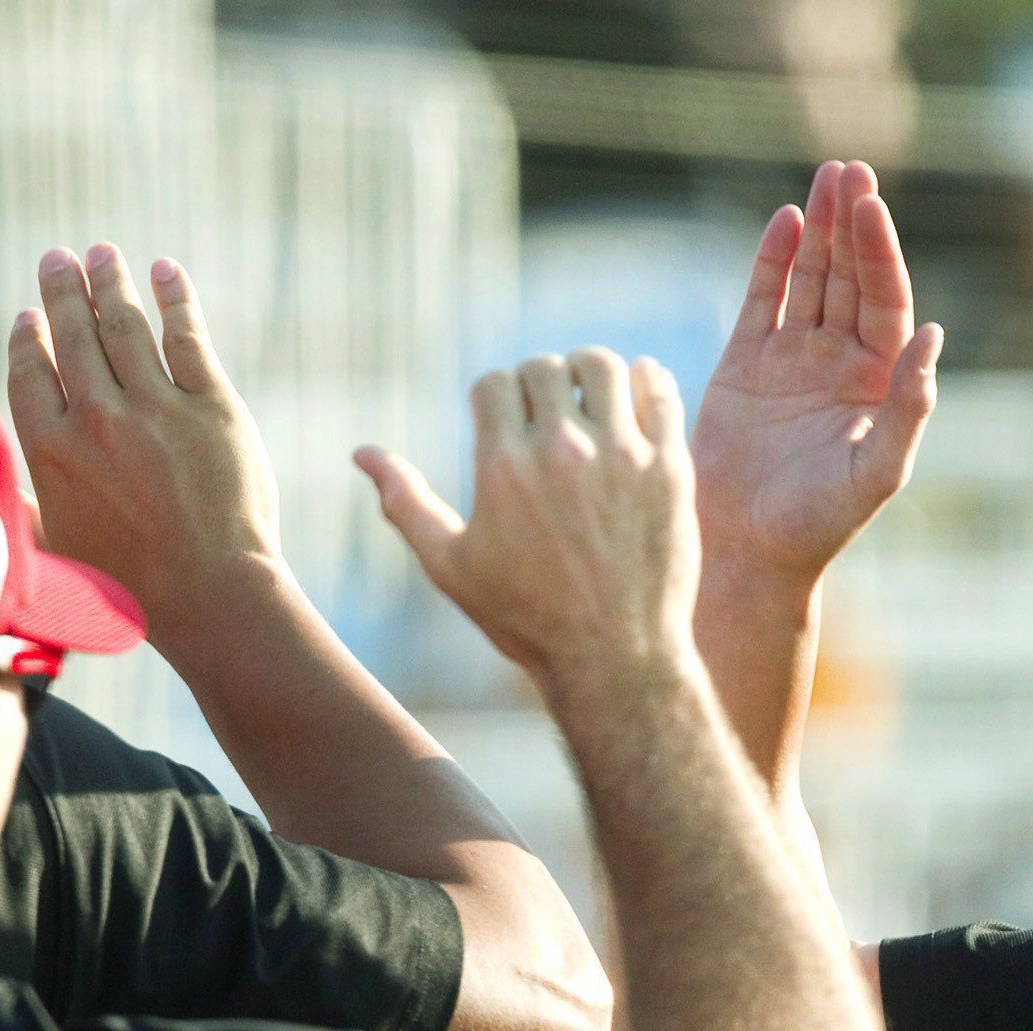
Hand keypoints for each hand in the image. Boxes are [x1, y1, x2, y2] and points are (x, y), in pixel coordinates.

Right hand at [5, 246, 282, 641]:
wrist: (213, 596)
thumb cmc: (130, 589)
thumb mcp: (55, 552)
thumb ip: (19, 510)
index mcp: (50, 450)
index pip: (31, 373)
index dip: (30, 338)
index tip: (29, 317)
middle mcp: (97, 419)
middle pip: (74, 335)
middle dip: (64, 290)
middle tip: (60, 258)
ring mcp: (156, 408)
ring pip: (126, 326)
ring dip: (112, 283)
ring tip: (104, 255)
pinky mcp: (212, 407)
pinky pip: (187, 337)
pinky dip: (174, 298)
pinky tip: (165, 272)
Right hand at [358, 350, 701, 710]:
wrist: (615, 661)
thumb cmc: (527, 621)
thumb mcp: (451, 567)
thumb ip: (406, 504)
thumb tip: (362, 453)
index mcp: (503, 468)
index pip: (494, 382)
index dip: (495, 396)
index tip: (507, 422)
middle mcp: (561, 452)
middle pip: (545, 367)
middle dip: (539, 381)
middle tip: (548, 412)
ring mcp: (622, 456)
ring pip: (604, 366)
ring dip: (592, 372)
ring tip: (591, 397)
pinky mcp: (670, 470)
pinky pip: (661, 394)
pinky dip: (649, 382)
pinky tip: (639, 396)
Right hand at [691, 161, 940, 593]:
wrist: (747, 552)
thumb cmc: (818, 524)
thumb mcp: (876, 472)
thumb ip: (910, 408)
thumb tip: (934, 336)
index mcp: (878, 384)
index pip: (885, 302)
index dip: (880, 254)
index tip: (872, 207)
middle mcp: (840, 364)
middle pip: (850, 278)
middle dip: (851, 225)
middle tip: (849, 171)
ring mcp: (792, 360)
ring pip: (810, 279)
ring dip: (818, 230)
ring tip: (823, 180)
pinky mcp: (745, 365)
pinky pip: (763, 300)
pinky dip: (772, 262)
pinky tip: (783, 222)